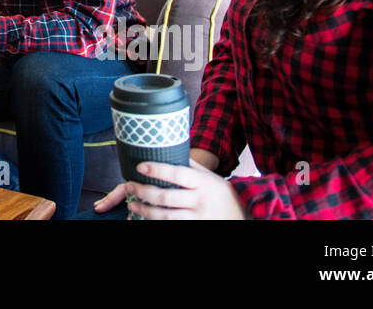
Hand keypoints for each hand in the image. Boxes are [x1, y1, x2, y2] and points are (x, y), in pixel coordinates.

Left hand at [92, 157, 244, 219]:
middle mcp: (200, 200)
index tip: (140, 166)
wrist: (243, 214)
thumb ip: (190, 164)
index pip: (177, 173)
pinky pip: (172, 226)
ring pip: (166, 216)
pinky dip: (155, 222)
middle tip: (130, 185)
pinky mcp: (196, 228)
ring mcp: (198, 218)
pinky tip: (145, 218)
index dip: (157, 170)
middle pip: (166, 197)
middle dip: (144, 192)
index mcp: (202, 182)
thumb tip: (169, 145)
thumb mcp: (209, 176)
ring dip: (145, 210)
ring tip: (133, 203)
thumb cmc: (221, 192)